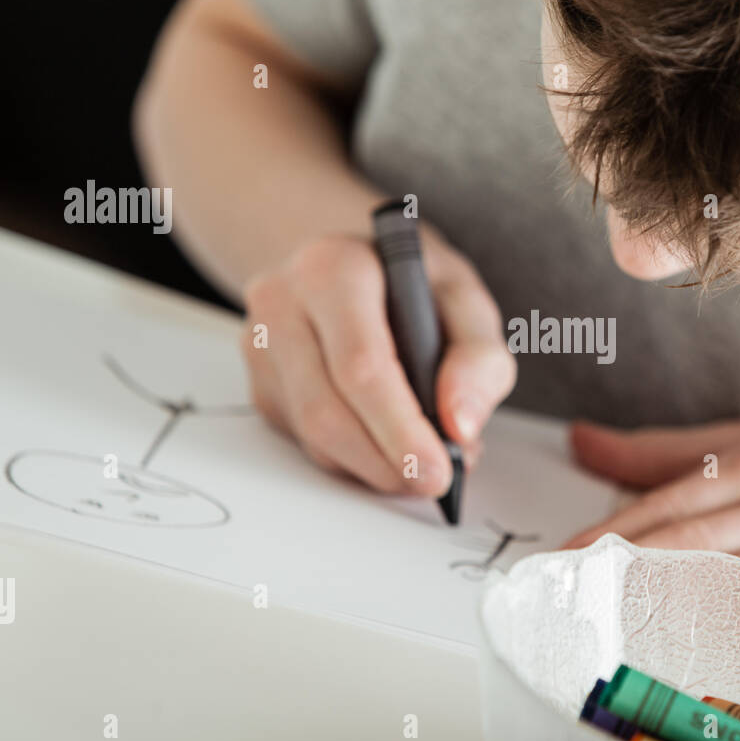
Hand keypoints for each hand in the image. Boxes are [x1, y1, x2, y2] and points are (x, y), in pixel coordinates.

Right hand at [241, 227, 515, 495]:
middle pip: (325, 411)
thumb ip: (478, 358)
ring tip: (420, 461)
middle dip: (385, 461)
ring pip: (311, 435)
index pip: (361, 365)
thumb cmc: (409, 281)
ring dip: (371, 466)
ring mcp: (261, 349)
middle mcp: (282, 305)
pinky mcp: (261, 386)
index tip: (439, 467)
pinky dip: (354, 458)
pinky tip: (387, 445)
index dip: (401, 428)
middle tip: (433, 481)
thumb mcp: (462, 297)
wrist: (349, 259)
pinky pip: (306, 442)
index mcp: (333, 270)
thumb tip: (460, 426)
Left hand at [563, 415, 739, 608]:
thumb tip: (585, 441)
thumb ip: (679, 447)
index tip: (563, 557)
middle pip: (699, 541)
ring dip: (676, 607)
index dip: (612, 529)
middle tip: (569, 597)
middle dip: (625, 572)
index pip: (676, 496)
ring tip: (617, 626)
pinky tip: (712, 655)